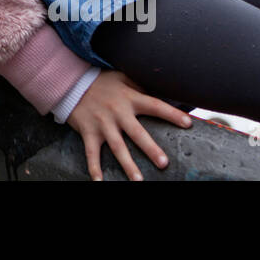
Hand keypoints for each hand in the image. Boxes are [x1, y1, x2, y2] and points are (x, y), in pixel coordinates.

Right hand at [64, 69, 192, 180]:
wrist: (70, 82)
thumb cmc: (101, 81)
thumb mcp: (121, 78)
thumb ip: (139, 87)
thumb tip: (159, 95)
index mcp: (129, 98)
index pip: (154, 105)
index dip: (171, 114)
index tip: (188, 123)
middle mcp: (117, 112)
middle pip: (137, 133)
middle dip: (150, 148)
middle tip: (164, 163)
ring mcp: (102, 124)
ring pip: (117, 147)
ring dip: (127, 164)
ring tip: (138, 180)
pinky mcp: (88, 132)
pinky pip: (92, 153)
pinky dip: (94, 168)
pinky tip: (99, 182)